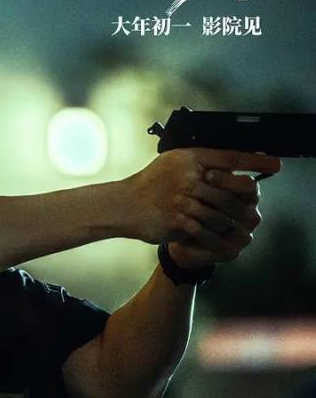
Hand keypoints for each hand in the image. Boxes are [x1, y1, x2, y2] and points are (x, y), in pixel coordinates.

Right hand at [123, 149, 280, 266]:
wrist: (123, 205)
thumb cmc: (149, 185)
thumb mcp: (173, 164)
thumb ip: (200, 164)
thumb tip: (232, 168)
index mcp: (189, 158)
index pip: (230, 157)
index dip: (255, 161)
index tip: (275, 165)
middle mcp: (187, 176)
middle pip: (230, 192)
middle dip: (240, 206)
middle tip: (249, 214)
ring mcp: (182, 199)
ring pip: (221, 214)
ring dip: (226, 225)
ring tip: (228, 228)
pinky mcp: (177, 220)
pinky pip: (205, 231)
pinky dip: (214, 239)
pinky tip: (218, 241)